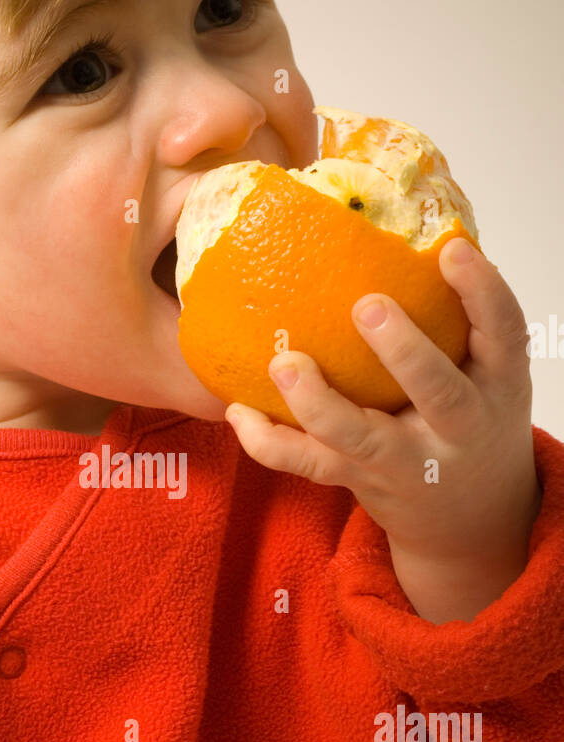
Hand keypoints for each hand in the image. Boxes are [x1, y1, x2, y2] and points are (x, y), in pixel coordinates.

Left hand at [225, 239, 540, 568]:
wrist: (470, 516)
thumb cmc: (470, 420)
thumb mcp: (487, 372)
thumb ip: (459, 319)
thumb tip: (412, 225)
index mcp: (496, 384)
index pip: (502, 332)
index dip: (482, 291)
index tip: (451, 251)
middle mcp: (457, 426)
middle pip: (439, 392)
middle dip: (404, 352)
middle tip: (367, 305)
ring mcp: (405, 459)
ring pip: (360, 437)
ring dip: (319, 402)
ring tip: (285, 362)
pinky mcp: (359, 479)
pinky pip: (310, 464)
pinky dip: (269, 441)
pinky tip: (239, 410)